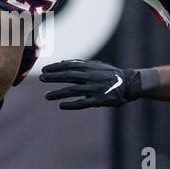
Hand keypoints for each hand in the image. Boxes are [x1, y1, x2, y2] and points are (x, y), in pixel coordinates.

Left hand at [40, 59, 157, 109]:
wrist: (129, 84)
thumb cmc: (110, 74)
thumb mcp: (96, 65)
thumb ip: (80, 64)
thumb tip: (62, 63)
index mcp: (90, 68)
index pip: (69, 66)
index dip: (55, 68)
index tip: (43, 70)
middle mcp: (91, 77)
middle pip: (68, 76)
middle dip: (54, 77)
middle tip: (41, 78)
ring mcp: (95, 88)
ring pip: (73, 90)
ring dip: (58, 93)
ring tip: (47, 96)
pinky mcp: (99, 100)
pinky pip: (83, 103)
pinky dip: (71, 104)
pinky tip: (61, 105)